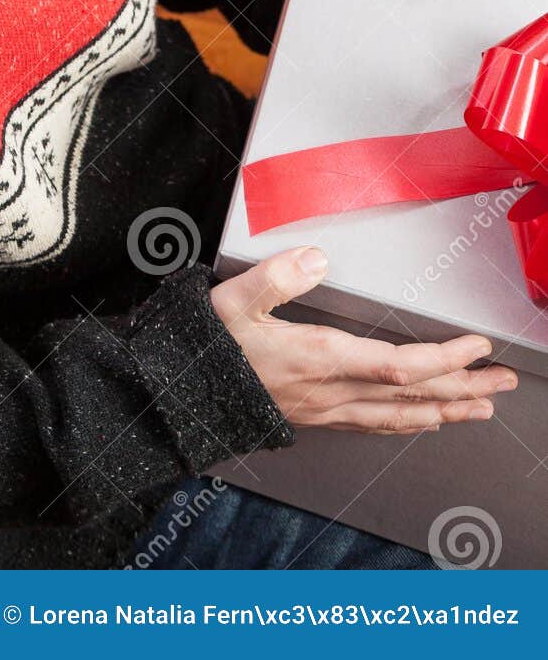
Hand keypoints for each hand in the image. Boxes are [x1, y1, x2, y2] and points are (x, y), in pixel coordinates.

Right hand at [211, 247, 517, 433]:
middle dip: (464, 388)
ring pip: (400, 416)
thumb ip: (275, 276)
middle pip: (413, 396)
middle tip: (505, 381)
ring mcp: (326, 408)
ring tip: (482, 407)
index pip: (399, 366)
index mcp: (320, 358)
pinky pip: (376, 423)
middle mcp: (331, 390)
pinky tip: (423, 420)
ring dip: (447, 411)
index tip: (478, 346)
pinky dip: (410, 421)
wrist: (177, 393)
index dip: (444, 359)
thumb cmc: (204, 346)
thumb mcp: (232, 300)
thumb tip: (317, 258)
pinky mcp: (316, 415)